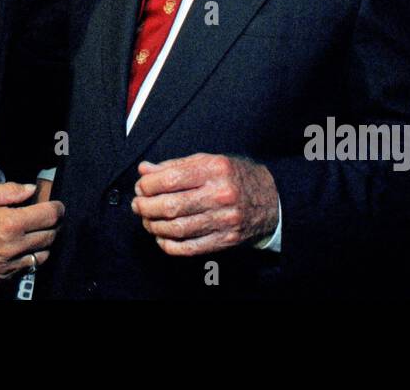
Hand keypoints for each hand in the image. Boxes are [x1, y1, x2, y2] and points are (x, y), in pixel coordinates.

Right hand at [0, 182, 62, 279]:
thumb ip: (9, 191)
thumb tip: (31, 189)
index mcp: (9, 223)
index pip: (48, 216)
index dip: (57, 208)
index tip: (57, 205)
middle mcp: (12, 246)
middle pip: (49, 236)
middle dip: (54, 224)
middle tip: (50, 216)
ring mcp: (7, 263)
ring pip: (42, 255)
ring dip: (45, 243)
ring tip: (38, 232)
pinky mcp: (1, 275)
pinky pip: (27, 268)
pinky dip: (32, 258)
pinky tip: (24, 247)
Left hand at [132, 153, 278, 255]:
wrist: (271, 200)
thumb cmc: (234, 177)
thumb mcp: (208, 161)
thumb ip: (175, 166)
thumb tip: (144, 170)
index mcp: (215, 169)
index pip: (171, 179)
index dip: (148, 185)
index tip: (140, 187)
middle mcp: (221, 194)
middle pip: (172, 206)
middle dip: (146, 207)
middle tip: (138, 205)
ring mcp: (224, 219)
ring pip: (178, 228)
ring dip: (154, 226)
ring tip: (147, 220)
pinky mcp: (226, 240)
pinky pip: (190, 247)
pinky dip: (170, 245)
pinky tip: (161, 237)